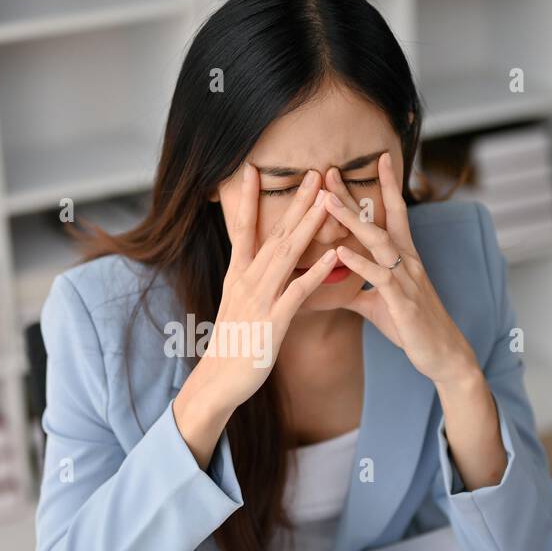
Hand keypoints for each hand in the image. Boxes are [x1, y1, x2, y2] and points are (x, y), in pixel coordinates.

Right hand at [173, 163, 336, 465]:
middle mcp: (246, 282)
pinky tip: (334, 255)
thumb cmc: (231, 348)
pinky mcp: (273, 322)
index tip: (254, 169)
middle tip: (312, 173)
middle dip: (294, 202)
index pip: (242, 229)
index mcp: (237, 277)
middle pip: (273, 234)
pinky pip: (298, 292)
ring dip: (309, 225)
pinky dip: (315, 272)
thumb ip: (250, 285)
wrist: (217, 381)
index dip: (248, 199)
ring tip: (327, 199)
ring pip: (288, 254)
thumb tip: (258, 268)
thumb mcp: (236, 308)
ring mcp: (260, 300)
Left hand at [324, 153, 480, 392]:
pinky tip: (339, 251)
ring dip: (352, 220)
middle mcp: (408, 262)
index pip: (393, 214)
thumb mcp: (380, 306)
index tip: (375, 159)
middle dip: (355, 194)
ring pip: (379, 241)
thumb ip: (358, 293)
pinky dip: (359, 263)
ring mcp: (407, 280)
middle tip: (331, 170)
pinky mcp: (404, 302)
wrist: (444, 355)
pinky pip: (380, 277)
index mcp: (404, 259)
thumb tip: (334, 290)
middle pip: (380, 219)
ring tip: (328, 202)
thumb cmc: (413, 328)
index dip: (385, 186)